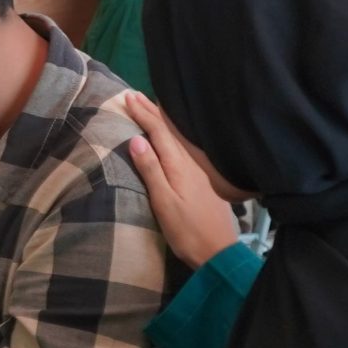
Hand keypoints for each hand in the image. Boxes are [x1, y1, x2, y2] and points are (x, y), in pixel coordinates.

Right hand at [119, 92, 240, 265]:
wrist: (219, 253)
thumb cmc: (187, 231)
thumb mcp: (164, 203)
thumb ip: (151, 170)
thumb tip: (137, 140)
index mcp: (180, 166)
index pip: (159, 133)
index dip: (143, 114)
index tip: (128, 98)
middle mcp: (192, 163)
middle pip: (171, 131)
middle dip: (152, 112)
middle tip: (136, 95)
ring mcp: (200, 171)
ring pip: (180, 137)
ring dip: (164, 121)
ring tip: (153, 107)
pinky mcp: (204, 180)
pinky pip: (186, 147)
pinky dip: (175, 135)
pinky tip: (174, 136)